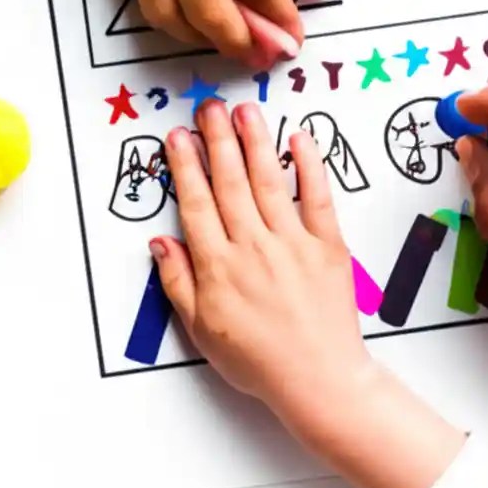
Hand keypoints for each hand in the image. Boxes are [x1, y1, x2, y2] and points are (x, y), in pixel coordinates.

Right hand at [154, 101, 463, 487]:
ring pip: (268, 181)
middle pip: (229, 182)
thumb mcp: (202, 330)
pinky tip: (300, 139)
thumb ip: (179, 282)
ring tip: (245, 111)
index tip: (178, 137)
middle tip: (208, 108)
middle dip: (217, 140)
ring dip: (255, 141)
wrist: (318, 379)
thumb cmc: (259, 360)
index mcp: (218, 267)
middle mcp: (252, 247)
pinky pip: (318, 197)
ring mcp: (292, 243)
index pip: (196, 204)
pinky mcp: (328, 247)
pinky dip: (309, 166)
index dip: (185, 167)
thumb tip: (160, 243)